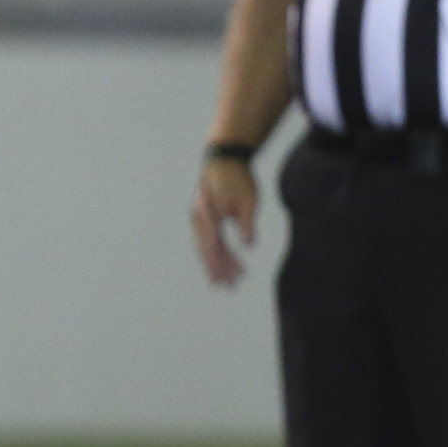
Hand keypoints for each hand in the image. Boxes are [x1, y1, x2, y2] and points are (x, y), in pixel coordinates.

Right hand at [191, 154, 260, 287]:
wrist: (224, 157)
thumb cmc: (237, 178)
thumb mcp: (248, 200)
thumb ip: (246, 224)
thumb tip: (248, 246)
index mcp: (207, 217)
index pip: (211, 248)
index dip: (216, 268)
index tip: (221, 284)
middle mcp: (199, 219)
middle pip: (208, 250)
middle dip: (218, 270)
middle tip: (228, 289)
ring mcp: (200, 217)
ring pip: (210, 245)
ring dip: (221, 262)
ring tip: (234, 278)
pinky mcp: (207, 215)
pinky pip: (212, 237)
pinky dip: (221, 250)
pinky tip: (230, 259)